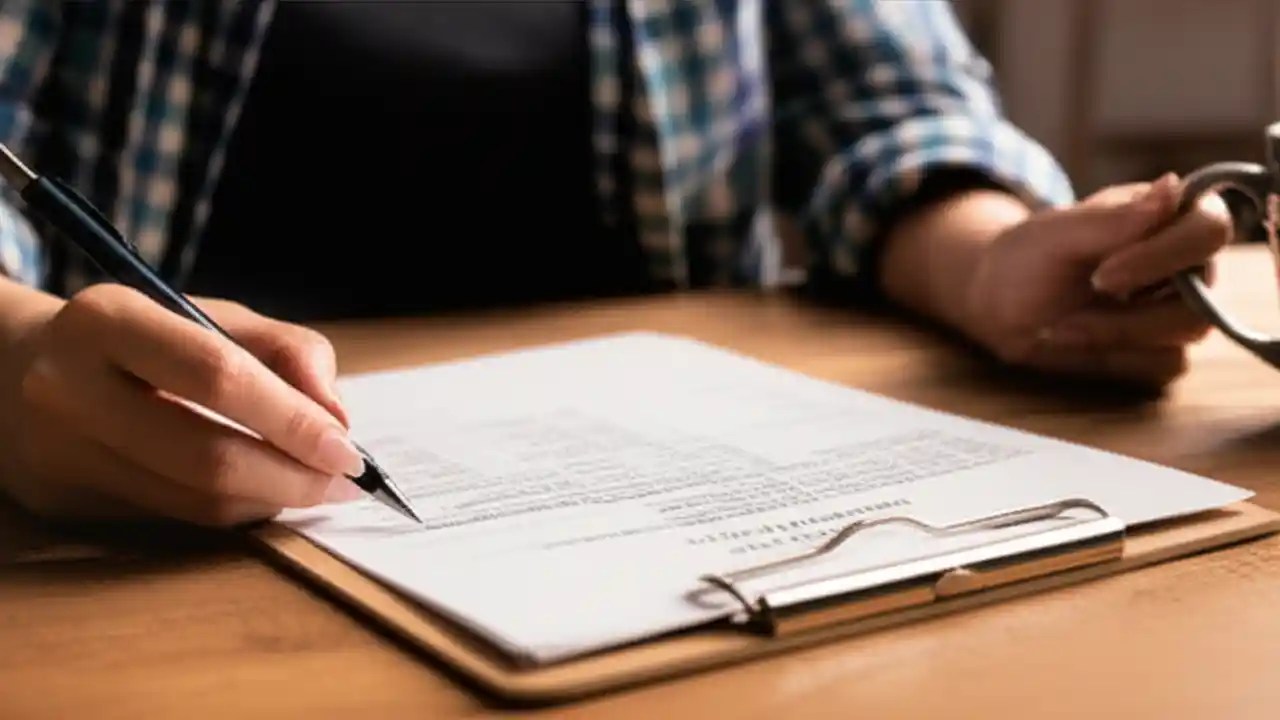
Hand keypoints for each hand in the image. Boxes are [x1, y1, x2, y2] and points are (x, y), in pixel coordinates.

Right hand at [6, 285, 363, 525]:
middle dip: (294, 477)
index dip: (292, 419)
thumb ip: (288, 352)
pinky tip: (264, 493)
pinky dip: (235, 510)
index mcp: (108, 320)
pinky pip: (175, 518)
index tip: (348, 448)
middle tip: (347, 482)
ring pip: (193, 501)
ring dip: (273, 500)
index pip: (217, 377)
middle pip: (206, 456)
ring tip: (317, 487)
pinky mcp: (66, 502)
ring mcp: (61, 453)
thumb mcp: (208, 315)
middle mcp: (69, 387)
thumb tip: (337, 420)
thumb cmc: (136, 338)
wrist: (12, 369)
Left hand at [962, 174, 1231, 387]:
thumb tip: (1173, 185)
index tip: (1100, 275)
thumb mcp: (1055, 235)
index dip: (1164, 255)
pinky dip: (1114, 357)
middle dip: (1129, 315)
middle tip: (1068, 316)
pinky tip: (1075, 342)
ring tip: (1060, 327)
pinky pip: (1165, 364)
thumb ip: (1112, 218)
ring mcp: (1179, 310)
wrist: (998, 308)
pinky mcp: (1162, 351)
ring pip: (1184, 333)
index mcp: (1169, 217)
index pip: (1209, 228)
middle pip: (1202, 298)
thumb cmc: (1027, 259)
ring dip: (1114, 335)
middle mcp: (1187, 264)